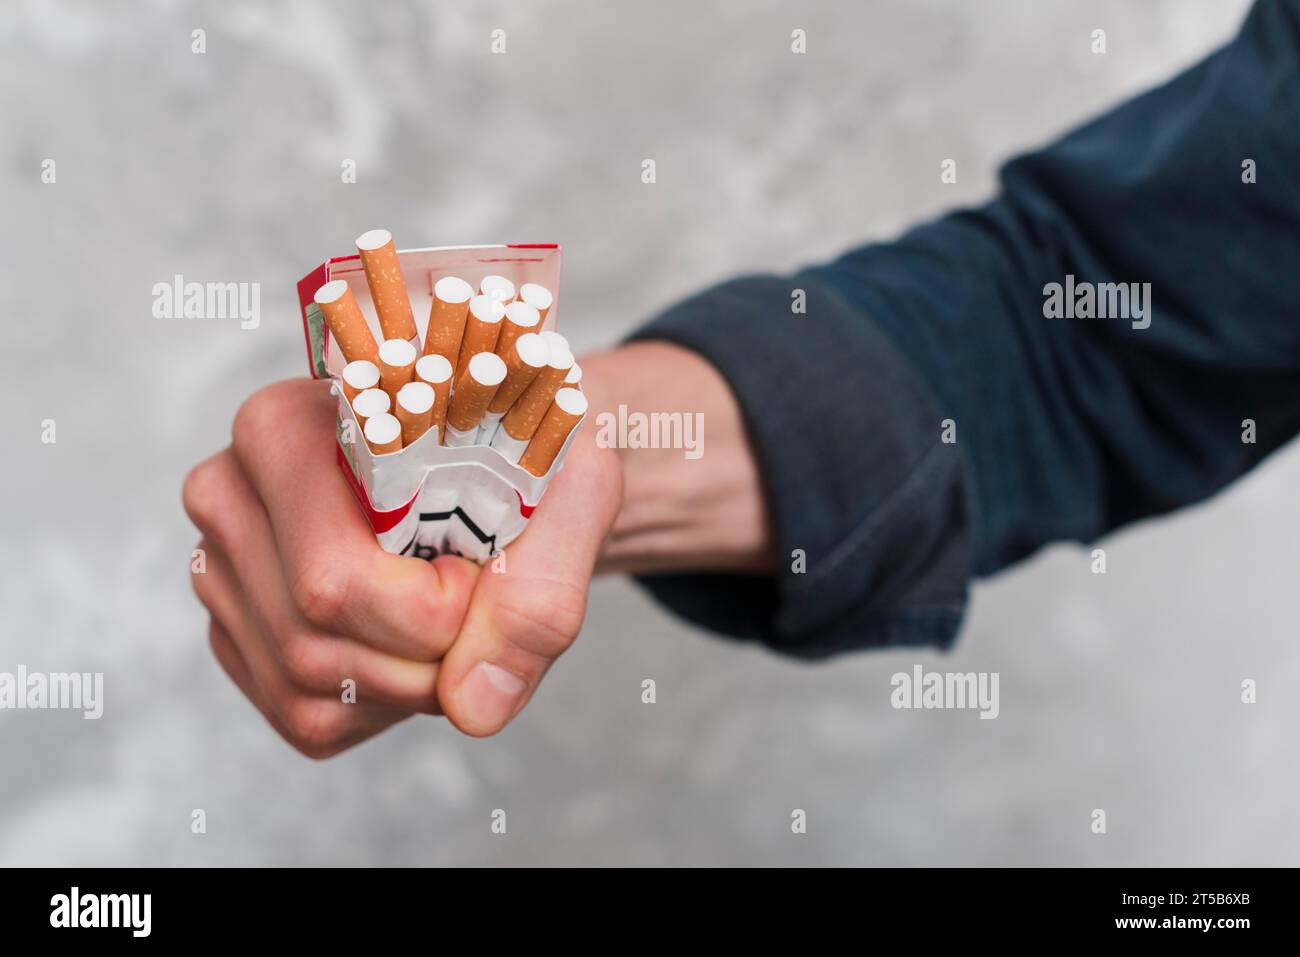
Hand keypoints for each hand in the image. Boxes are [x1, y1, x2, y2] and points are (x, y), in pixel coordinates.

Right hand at [183, 377, 621, 753]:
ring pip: (307, 689)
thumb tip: (475, 707)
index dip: (434, 610)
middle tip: (482, 600)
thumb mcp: (572, 493)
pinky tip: (420, 642)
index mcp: (286, 429)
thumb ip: (539, 590)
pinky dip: (386, 702)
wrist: (510, 457)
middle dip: (428, 656)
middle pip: (314, 641)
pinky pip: (306, 715)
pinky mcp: (239, 632)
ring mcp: (224, 568)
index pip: (333, 579)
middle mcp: (231, 495)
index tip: (484, 567)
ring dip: (413, 683)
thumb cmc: (530, 453)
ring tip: (457, 613)